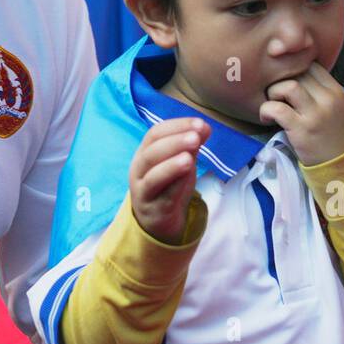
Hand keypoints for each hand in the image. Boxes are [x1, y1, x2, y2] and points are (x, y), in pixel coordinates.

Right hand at [128, 117, 208, 245]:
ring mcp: (143, 190)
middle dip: (174, 142)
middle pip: (151, 152)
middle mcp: (139, 170)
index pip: (155, 133)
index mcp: (144, 152)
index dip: (177, 126)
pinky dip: (175, 186)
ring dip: (171, 165)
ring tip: (189, 158)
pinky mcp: (153, 209)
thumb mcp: (180, 161)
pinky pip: (163, 197)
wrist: (157, 220)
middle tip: (195, 138)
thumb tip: (204, 127)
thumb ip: (190, 145)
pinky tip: (187, 177)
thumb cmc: (168, 185)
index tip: (199, 123)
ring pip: (153, 177)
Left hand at [259, 62, 343, 165]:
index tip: (287, 83)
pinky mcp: (301, 130)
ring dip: (273, 93)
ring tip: (273, 105)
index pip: (310, 65)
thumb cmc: (338, 137)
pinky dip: (266, 110)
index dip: (294, 70)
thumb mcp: (340, 108)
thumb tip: (301, 74)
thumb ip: (324, 92)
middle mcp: (328, 99)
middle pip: (297, 73)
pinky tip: (267, 119)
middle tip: (276, 96)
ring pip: (287, 86)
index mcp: (337, 91)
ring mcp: (315, 114)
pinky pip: (277, 109)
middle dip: (281, 81)